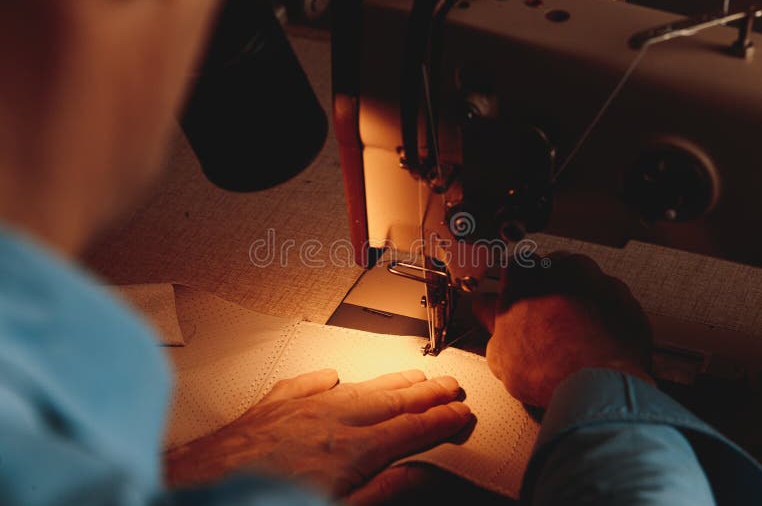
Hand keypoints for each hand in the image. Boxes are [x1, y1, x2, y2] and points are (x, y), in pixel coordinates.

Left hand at [165, 369, 470, 497]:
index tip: (461, 414)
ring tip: (413, 376)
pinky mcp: (269, 408)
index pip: (412, 429)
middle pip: (392, 400)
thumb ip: (383, 492)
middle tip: (450, 385)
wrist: (192, 495)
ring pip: (357, 386)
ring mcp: (298, 410)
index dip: (442, 421)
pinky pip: (306, 384)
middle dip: (427, 393)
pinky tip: (335, 378)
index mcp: (351, 451)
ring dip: (390, 381)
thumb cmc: (260, 504)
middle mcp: (328, 421)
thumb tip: (420, 475)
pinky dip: (327, 381)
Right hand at [473, 253, 652, 406]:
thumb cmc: (546, 365)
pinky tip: (595, 346)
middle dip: (550, 295)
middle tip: (545, 329)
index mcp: (526, 272)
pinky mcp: (627, 300)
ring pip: (586, 287)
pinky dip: (606, 321)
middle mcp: (564, 266)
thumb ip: (492, 323)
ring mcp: (599, 281)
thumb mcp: (499, 351)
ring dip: (580, 307)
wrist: (596, 383)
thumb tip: (487, 315)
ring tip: (573, 342)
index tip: (516, 310)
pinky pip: (613, 306)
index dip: (516, 293)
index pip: (515, 270)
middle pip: (553, 274)